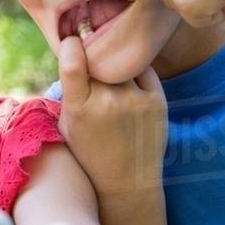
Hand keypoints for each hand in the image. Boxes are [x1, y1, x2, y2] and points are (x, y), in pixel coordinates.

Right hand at [58, 36, 165, 196]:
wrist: (127, 181)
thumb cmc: (90, 151)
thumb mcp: (68, 124)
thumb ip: (69, 91)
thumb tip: (74, 51)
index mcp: (79, 109)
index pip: (72, 63)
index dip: (71, 45)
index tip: (72, 42)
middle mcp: (107, 102)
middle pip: (99, 59)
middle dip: (94, 53)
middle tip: (94, 55)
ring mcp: (134, 100)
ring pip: (122, 61)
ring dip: (116, 62)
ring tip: (112, 74)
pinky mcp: (156, 100)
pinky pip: (144, 69)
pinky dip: (135, 70)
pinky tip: (129, 82)